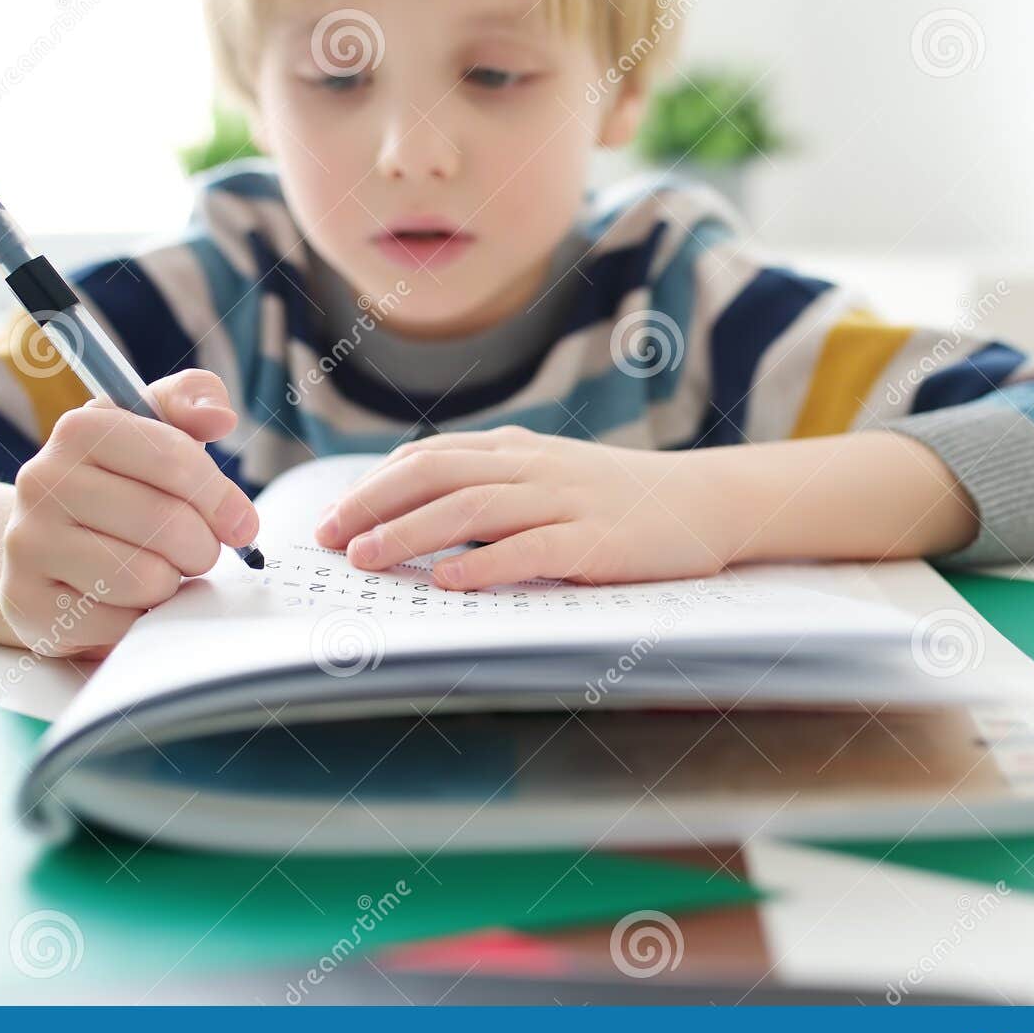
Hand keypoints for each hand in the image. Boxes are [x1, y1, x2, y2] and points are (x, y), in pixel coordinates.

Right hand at [0, 369, 258, 657]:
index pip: (174, 458)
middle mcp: (42, 480)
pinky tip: (124, 601)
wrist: (40, 546)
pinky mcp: (28, 603)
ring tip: (158, 572)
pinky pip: (118, 625)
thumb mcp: (148, 433)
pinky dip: (138, 618)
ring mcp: (28, 543)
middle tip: (196, 551)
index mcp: (80, 429)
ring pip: (144, 578)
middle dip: (201, 546)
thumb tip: (221, 416)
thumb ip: (191, 402)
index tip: (241, 523)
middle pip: (166, 523)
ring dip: (170, 583)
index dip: (221, 497)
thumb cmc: (116, 486)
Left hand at [313, 426, 733, 590]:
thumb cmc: (618, 498)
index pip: (429, 457)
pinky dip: (487, 564)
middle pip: (437, 475)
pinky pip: (533, 548)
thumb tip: (415, 510)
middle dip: (373, 505)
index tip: (332, 518)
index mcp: (516, 451)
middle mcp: (532, 467)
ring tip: (367, 558)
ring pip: (473, 507)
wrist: (705, 500)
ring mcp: (565, 501)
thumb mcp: (548, 475)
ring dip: (411, 533)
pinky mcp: (597, 541)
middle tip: (328, 538)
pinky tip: (450, 582)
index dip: (373, 486)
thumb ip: (491, 484)